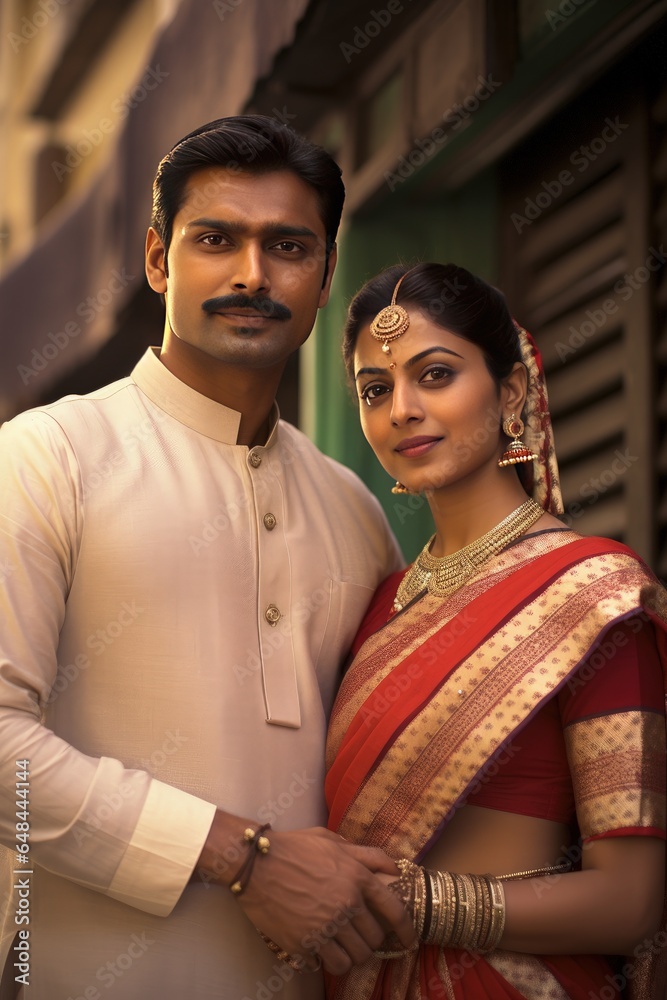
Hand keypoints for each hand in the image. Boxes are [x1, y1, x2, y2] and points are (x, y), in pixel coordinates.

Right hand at [236, 826, 415, 974]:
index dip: (407, 930)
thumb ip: (365, 854)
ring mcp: (326, 926)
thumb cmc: (292, 847)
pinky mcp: (305, 943)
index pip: (394, 911)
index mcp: (356, 877)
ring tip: (342, 948)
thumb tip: (392, 867)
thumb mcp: (331, 840)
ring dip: (352, 955)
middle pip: (374, 939)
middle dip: (370, 941)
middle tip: (360, 937)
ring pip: (355, 958)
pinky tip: (319, 950)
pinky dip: (326, 961)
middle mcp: (346, 903)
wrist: (254, 864)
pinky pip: (328, 964)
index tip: (409, 940)